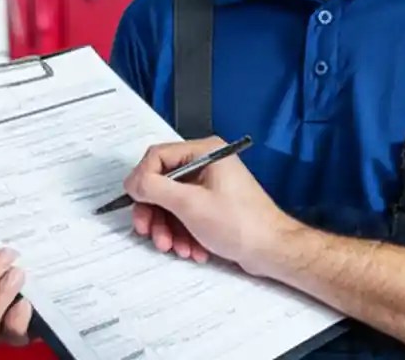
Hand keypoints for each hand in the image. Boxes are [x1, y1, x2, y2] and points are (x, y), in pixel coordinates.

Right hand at [122, 136, 295, 275]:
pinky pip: (185, 216)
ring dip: (168, 228)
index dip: (141, 179)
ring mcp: (210, 186)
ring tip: (175, 247)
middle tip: (149, 231)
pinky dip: (183, 234)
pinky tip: (192, 249)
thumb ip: (155, 189)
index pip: (158, 156)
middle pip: (162, 183)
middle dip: (155, 212)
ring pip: (172, 204)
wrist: (271, 251)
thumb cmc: (243, 224)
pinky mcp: (212, 206)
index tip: (134, 201)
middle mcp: (207, 165)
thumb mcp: (190, 204)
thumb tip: (133, 181)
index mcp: (205, 152)